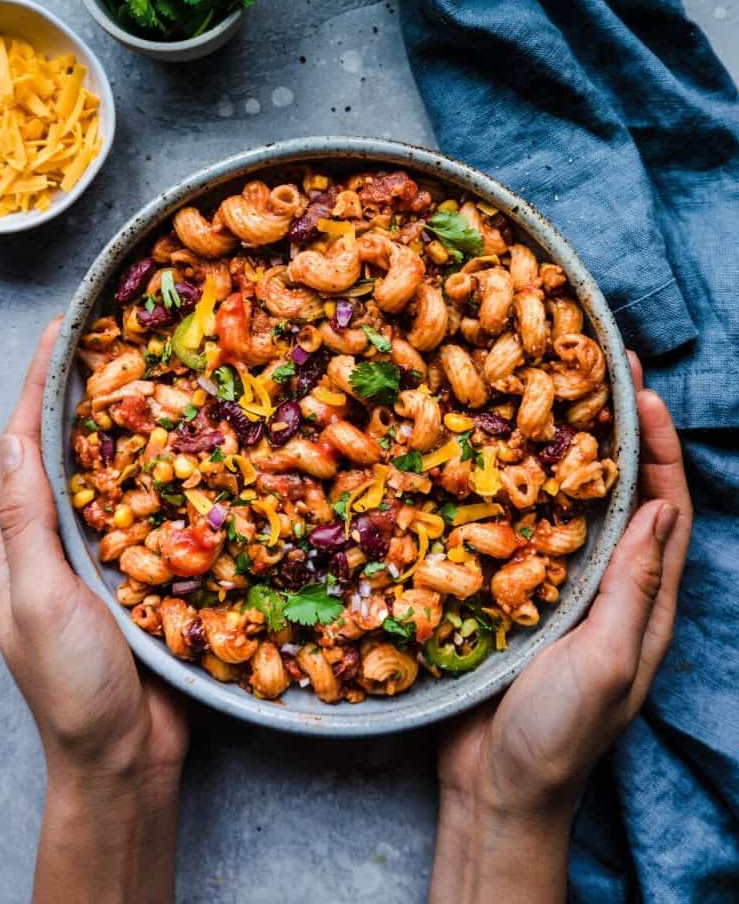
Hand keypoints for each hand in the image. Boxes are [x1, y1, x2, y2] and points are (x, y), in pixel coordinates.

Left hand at [0, 321, 189, 903]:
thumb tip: (13, 442)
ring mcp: (106, 558)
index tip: (67, 330)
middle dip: (90, 394)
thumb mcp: (38, 602)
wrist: (123, 757)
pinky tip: (202, 454)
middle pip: (72, 450)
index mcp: (21, 543)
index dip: (43, 386)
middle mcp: (61, 541)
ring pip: (120, 477)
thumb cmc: (71, 686)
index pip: (25, 447)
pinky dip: (175, 478)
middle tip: (125, 341)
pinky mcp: (150, 576)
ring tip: (167, 380)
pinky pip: (161, 514)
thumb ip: (27, 524)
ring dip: (136, 428)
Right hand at [430, 354, 691, 903]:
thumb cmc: (558, 736)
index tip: (644, 393)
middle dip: (619, 435)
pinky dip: (517, 494)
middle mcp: (608, 588)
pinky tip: (493, 464)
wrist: (493, 785)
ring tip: (545, 402)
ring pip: (569, 509)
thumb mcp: (607, 663)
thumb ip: (635, 589)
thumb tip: (660, 508)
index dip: (661, 451)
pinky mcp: (513, 597)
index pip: (666, 511)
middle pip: (621, 497)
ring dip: (566, 456)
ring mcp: (559, 590)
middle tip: (597, 375)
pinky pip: (520, 535)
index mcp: (645, 603)